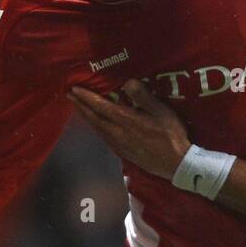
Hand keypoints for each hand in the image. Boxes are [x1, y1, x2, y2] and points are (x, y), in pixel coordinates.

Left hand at [69, 79, 190, 178]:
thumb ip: (143, 96)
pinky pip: (104, 138)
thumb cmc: (171, 135)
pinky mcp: (123, 153)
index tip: (74, 88)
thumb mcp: (161, 111)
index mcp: (125, 120)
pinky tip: (97, 126)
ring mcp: (119, 145)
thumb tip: (127, 82)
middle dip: (81, 106)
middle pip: (94, 118)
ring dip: (87, 117)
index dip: (86, 97)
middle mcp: (118, 133)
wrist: (175, 164)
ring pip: (97, 129)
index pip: (100, 106)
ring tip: (80, 108)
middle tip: (70, 96)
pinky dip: (97, 128)